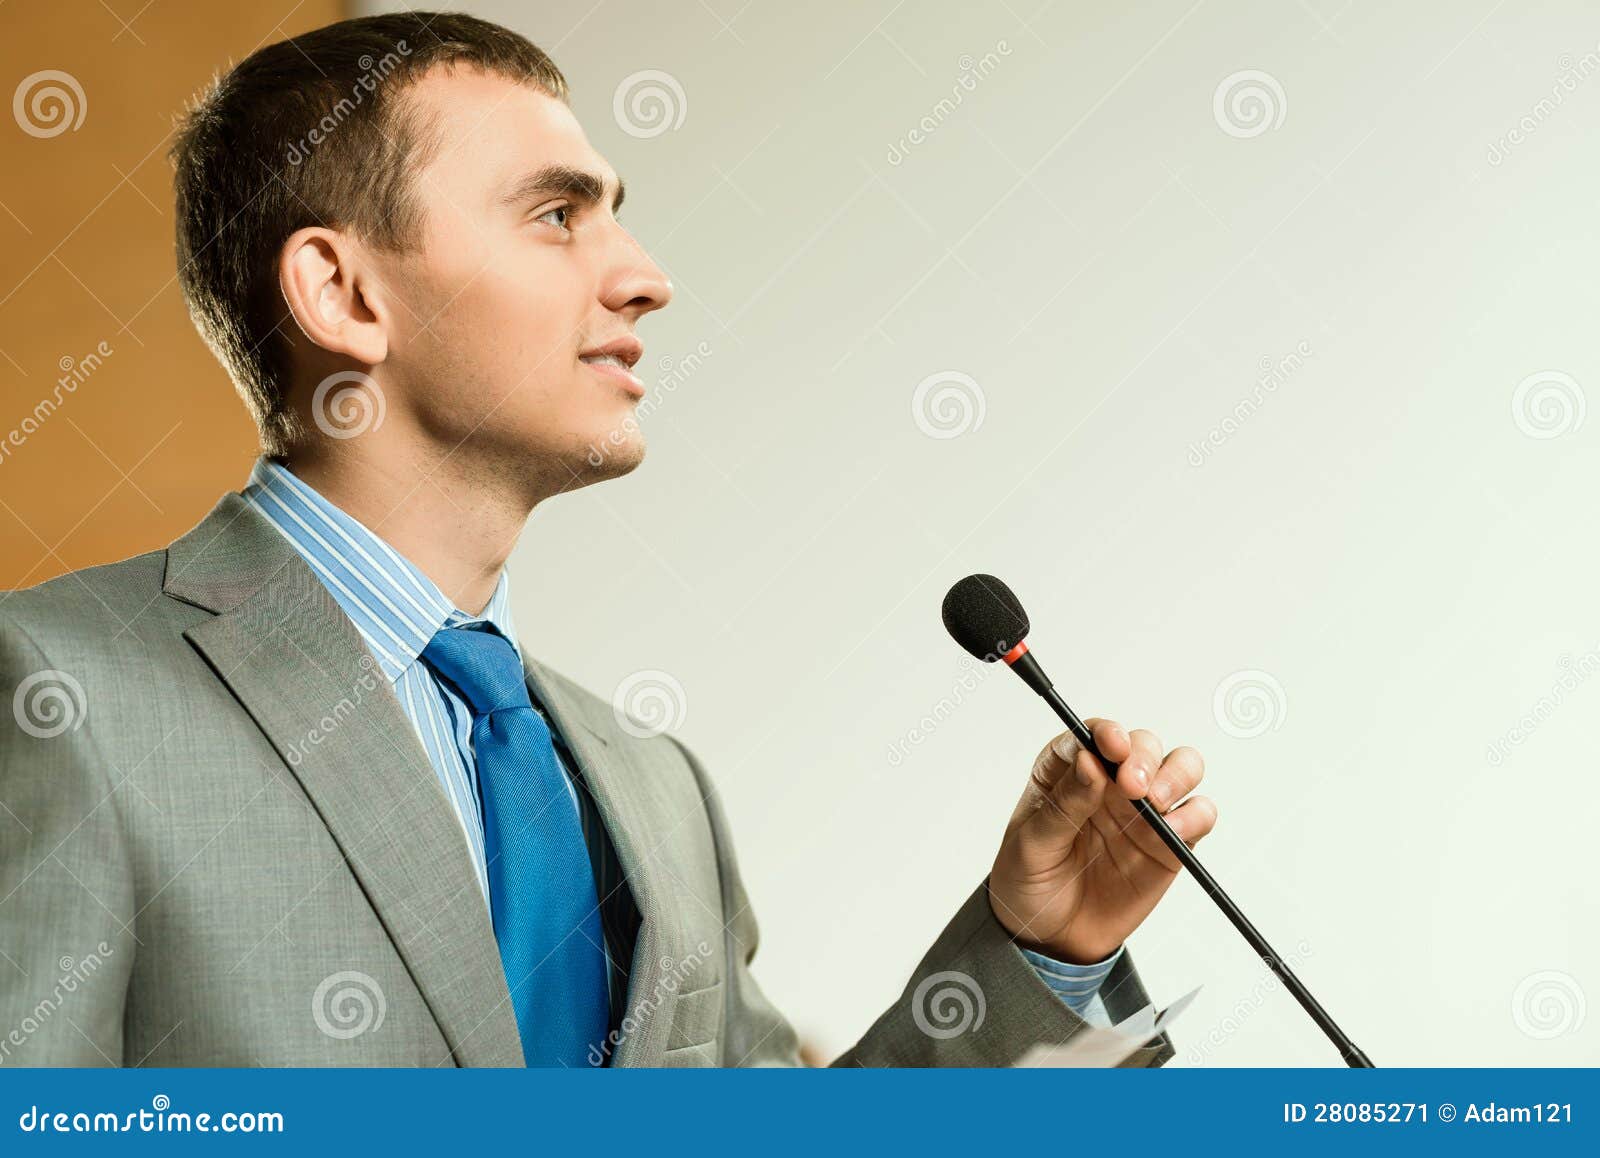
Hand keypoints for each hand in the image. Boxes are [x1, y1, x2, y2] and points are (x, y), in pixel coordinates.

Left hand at [988, 718, 1217, 963]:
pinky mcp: (1168, 843)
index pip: (1091, 735)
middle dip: (1143, 756)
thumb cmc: (1029, 884)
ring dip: (1175, 775)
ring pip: (1180, 767)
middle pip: (1142, 744)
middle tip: (1132, 785)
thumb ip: (1063, 805)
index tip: (1112, 744)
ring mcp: (1141, 811)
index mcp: (1066, 772)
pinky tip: (1173, 830)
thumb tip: (1090, 763)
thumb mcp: (1031, 846)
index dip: (1106, 733)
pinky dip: (1195, 815)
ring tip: (1154, 802)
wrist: (1050, 940)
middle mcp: (1108, 783)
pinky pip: (1198, 816)